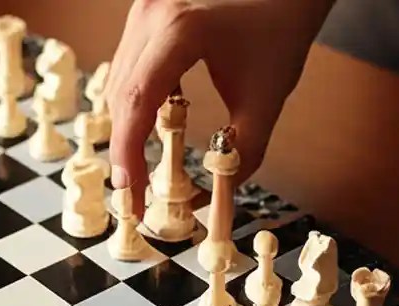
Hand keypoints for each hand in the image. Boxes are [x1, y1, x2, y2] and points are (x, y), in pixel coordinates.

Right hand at [106, 0, 333, 214]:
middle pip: (122, 97)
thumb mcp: (266, 98)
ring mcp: (143, 14)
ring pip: (118, 86)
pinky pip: (128, 72)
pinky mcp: (144, 19)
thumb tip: (213, 195)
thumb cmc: (280, 31)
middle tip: (134, 194)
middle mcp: (152, 16)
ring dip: (127, 130)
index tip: (129, 190)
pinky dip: (135, 107)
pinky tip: (153, 131)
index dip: (128, 150)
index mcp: (181, 30)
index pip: (138, 99)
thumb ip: (243, 152)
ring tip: (140, 171)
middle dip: (125, 150)